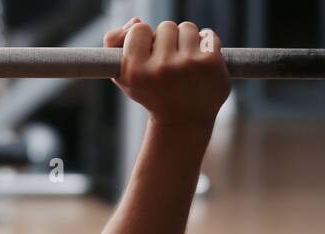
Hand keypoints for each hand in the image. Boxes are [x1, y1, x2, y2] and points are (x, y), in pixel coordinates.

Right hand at [105, 19, 230, 129]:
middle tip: (169, 64)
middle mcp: (160, 68)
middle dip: (168, 41)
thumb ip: (114, 43)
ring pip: (187, 27)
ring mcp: (187, 64)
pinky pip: (208, 34)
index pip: (138, 29)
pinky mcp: (210, 62)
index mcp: (135, 71)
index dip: (145, 40)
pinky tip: (201, 64)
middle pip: (165, 26)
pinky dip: (206, 45)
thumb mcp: (124, 74)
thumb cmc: (151, 93)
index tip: (148, 56)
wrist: (183, 121)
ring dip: (187, 41)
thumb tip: (136, 21)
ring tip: (185, 64)